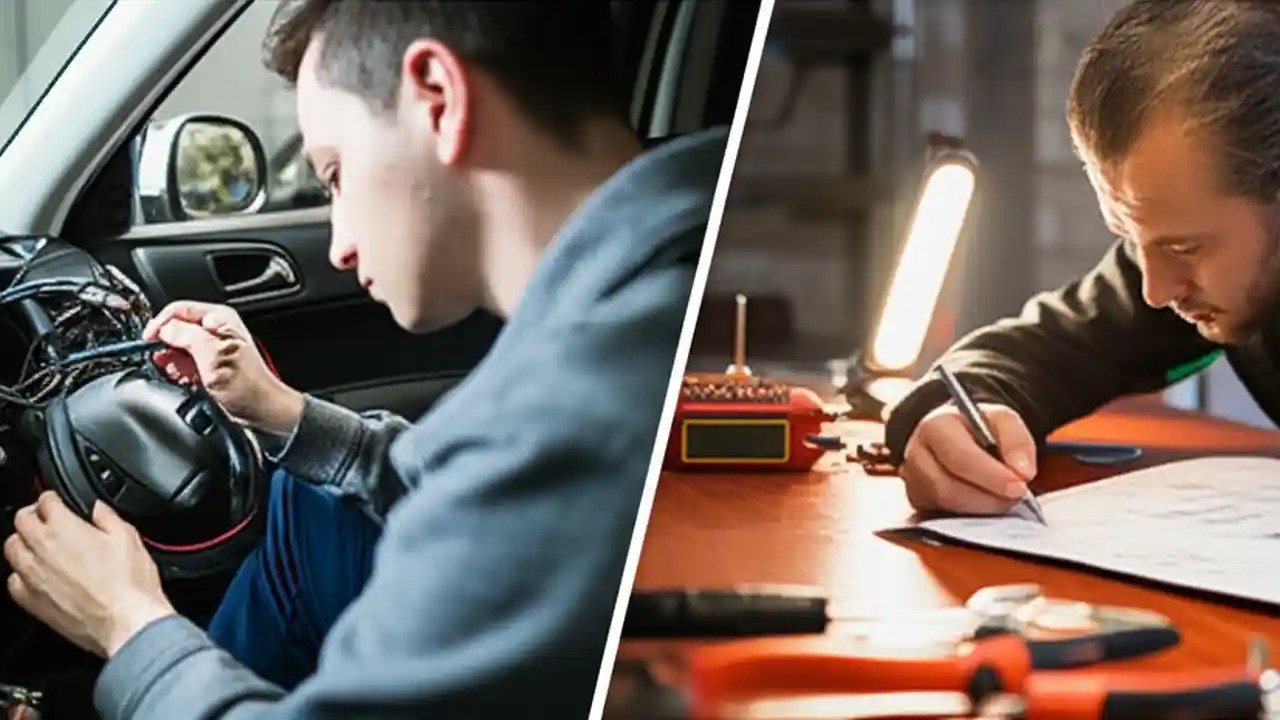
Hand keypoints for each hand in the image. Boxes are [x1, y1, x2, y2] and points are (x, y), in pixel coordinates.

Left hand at [4, 493, 175, 657]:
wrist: (125, 622)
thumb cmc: (129, 583)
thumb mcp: (128, 537)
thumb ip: (108, 517)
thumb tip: (98, 508)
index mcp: (63, 528)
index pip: (45, 502)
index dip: (52, 498)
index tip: (58, 501)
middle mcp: (41, 549)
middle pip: (20, 522)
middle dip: (32, 515)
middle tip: (44, 517)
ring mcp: (32, 577)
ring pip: (11, 550)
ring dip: (23, 542)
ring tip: (37, 544)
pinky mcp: (31, 602)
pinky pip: (13, 582)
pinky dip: (20, 574)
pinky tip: (36, 576)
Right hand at [144, 300, 303, 433]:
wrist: (262, 411)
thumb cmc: (249, 386)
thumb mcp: (212, 356)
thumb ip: (186, 336)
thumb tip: (164, 329)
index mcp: (220, 319)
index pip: (178, 310)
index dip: (160, 323)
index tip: (148, 340)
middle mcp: (216, 331)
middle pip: (175, 329)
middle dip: (165, 345)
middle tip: (161, 359)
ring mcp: (212, 349)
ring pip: (177, 348)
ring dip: (171, 361)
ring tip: (176, 373)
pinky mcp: (209, 366)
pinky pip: (184, 364)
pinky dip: (179, 372)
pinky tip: (184, 380)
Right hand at [900, 402, 1036, 513]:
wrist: (953, 434)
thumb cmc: (977, 427)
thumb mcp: (1002, 420)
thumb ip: (1017, 441)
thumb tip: (1022, 472)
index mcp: (935, 427)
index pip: (960, 458)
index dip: (991, 476)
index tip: (1020, 486)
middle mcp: (916, 455)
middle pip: (948, 488)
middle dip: (988, 498)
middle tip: (1016, 497)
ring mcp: (912, 481)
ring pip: (947, 506)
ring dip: (982, 508)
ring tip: (1004, 499)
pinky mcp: (917, 501)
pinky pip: (943, 517)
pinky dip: (971, 516)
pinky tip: (987, 505)